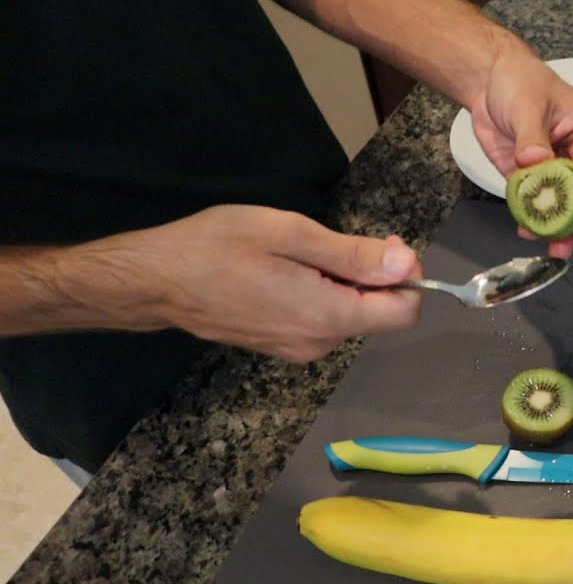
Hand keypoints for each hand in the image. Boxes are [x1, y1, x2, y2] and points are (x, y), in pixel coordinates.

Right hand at [99, 205, 423, 362]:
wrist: (154, 280)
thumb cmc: (216, 248)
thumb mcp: (290, 234)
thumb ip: (353, 254)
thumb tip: (406, 264)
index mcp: (327, 317)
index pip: (404, 312)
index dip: (407, 276)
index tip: (382, 245)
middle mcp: (319, 343)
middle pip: (379, 313)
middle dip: (371, 275)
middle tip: (330, 241)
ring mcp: (298, 349)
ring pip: (350, 314)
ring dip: (342, 282)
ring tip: (298, 255)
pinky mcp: (281, 346)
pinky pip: (323, 319)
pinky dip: (321, 293)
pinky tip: (286, 272)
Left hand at [466, 39, 572, 257]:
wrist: (487, 82)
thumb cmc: (519, 81)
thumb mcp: (527, 104)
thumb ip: (532, 135)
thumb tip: (536, 162)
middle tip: (565, 244)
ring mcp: (559, 173)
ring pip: (568, 209)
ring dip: (559, 230)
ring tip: (548, 246)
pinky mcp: (534, 182)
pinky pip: (540, 207)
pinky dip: (535, 221)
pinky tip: (525, 229)